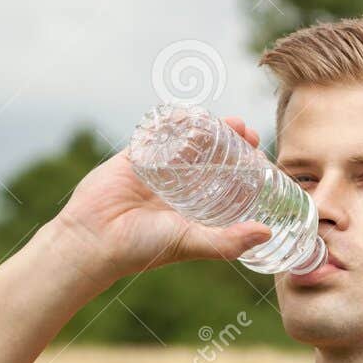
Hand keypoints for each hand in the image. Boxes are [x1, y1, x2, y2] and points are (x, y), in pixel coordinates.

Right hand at [48, 115, 272, 285]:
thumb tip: (267, 233)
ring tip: (231, 122)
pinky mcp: (135, 156)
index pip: (225, 184)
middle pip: (210, 159)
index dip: (243, 169)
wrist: (95, 239)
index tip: (260, 158)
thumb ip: (227, 241)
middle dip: (231, 144)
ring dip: (210, 129)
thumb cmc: (142, 249)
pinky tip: (193, 114)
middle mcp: (177, 189)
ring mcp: (157, 171)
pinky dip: (174, 122)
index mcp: (192, 209)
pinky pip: (157, 134)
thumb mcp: (191, 243)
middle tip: (248, 133)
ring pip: (187, 143)